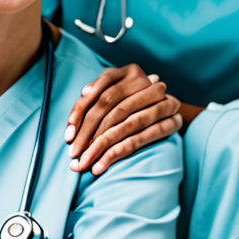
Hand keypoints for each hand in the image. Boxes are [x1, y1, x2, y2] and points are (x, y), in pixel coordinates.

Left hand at [65, 65, 181, 175]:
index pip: (99, 90)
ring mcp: (162, 102)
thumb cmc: (134, 102)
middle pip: (109, 107)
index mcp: (131, 71)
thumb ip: (99, 92)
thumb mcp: (117, 91)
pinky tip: (100, 166)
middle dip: (87, 133)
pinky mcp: (170, 124)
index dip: (81, 111)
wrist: (170, 110)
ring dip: (99, 147)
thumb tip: (83, 92)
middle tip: (73, 154)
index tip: (68, 135)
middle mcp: (148, 83)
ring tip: (83, 164)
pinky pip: (137, 141)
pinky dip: (116, 154)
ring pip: (124, 126)